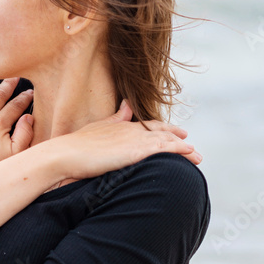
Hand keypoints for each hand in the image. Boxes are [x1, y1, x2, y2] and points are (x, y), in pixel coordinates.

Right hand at [53, 99, 201, 180]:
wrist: (66, 154)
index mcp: (122, 125)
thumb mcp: (98, 128)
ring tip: (197, 157)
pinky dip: (179, 150)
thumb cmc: (75, 146)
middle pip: (162, 133)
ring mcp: (135, 139)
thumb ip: (115, 118)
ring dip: (184, 149)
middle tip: (192, 147)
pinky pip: (164, 149)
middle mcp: (132, 129)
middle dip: (178, 139)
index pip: (150, 126)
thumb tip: (126, 106)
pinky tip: (190, 153)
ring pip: (167, 142)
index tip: (179, 133)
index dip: (165, 129)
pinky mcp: (136, 151)